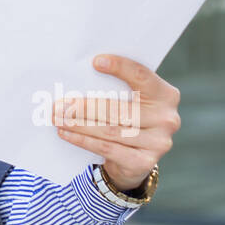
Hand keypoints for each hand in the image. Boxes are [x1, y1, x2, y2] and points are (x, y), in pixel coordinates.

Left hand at [51, 54, 180, 191]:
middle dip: (83, 106)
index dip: (120, 68)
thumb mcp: (129, 99)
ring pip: (110, 130)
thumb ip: (116, 87)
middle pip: (119, 109)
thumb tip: (77, 77)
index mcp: (165, 95)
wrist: (136, 158)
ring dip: (78, 124)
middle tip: (59, 104)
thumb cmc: (127, 116)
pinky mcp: (145, 162)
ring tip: (57, 117)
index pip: (142, 77)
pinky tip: (66, 133)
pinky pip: (107, 148)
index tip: (95, 62)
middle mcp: (167, 119)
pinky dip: (83, 140)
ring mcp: (158, 143)